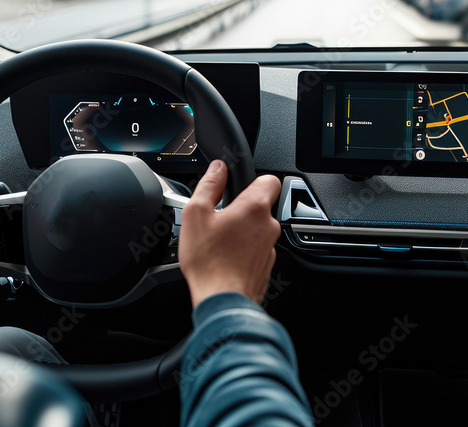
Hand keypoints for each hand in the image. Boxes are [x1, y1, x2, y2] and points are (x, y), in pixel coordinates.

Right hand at [179, 159, 280, 307]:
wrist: (222, 299)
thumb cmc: (209, 261)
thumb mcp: (196, 214)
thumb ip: (209, 185)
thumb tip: (217, 168)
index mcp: (254, 208)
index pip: (270, 180)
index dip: (253, 180)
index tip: (237, 187)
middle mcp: (269, 226)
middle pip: (261, 206)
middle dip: (242, 209)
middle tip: (220, 219)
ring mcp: (270, 247)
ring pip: (258, 229)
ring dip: (242, 231)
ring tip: (219, 241)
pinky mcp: (266, 265)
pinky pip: (256, 249)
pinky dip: (244, 250)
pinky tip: (225, 257)